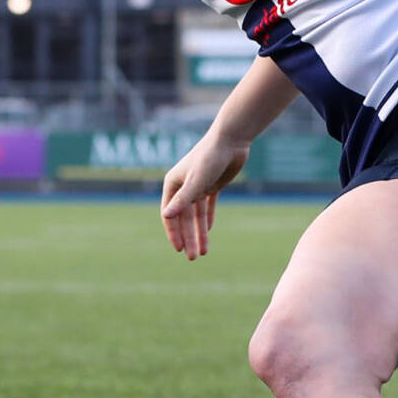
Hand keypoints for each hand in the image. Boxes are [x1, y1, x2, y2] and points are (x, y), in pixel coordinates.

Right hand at [160, 132, 249, 259]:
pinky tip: (209, 232)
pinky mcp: (214, 184)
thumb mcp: (196, 181)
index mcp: (173, 184)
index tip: (178, 249)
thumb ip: (183, 200)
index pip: (170, 214)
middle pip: (185, 218)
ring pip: (197, 215)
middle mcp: (184, 186)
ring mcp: (199, 186)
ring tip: (202, 252)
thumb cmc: (210, 157)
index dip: (173, 232)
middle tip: (192, 257)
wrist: (231, 140)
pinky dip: (208, 218)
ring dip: (199, 233)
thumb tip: (166, 217)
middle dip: (188, 238)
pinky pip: (208, 206)